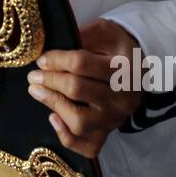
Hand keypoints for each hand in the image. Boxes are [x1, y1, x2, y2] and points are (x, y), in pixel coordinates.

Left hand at [26, 17, 142, 157]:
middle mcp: (123, 97)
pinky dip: (66, 136)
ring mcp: (116, 118)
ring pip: (79, 120)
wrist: (141, 68)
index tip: (41, 59)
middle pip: (77, 90)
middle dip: (49, 80)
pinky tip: (53, 118)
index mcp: (125, 68)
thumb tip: (49, 51)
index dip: (56, 60)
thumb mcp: (104, 31)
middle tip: (34, 75)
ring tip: (37, 92)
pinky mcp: (109, 132)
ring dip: (53, 104)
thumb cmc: (116, 47)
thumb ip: (81, 36)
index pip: (81, 64)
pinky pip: (87, 146)